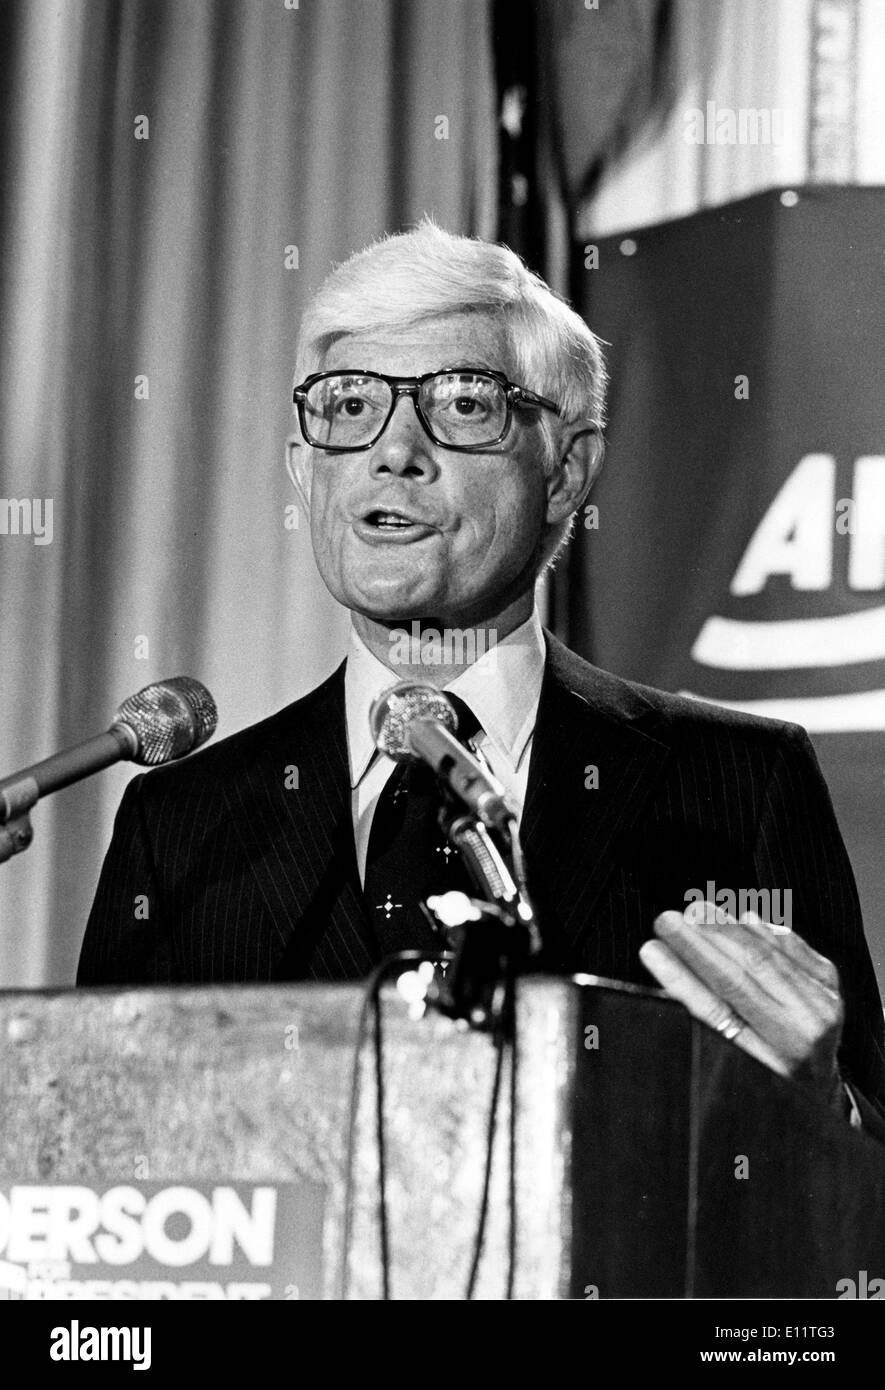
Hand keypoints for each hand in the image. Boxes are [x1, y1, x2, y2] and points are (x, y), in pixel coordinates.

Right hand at [639, 900, 844, 1106]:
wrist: (819, 1079)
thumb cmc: (768, 1075)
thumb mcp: (736, 1063)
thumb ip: (707, 1022)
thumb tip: (670, 971)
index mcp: (770, 1063)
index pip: (715, 1012)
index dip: (680, 977)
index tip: (650, 950)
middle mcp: (802, 1034)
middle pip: (741, 978)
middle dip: (698, 943)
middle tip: (665, 920)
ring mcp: (822, 1004)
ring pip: (764, 956)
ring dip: (725, 929)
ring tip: (694, 911)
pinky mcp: (830, 981)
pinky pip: (788, 945)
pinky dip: (760, 929)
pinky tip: (737, 917)